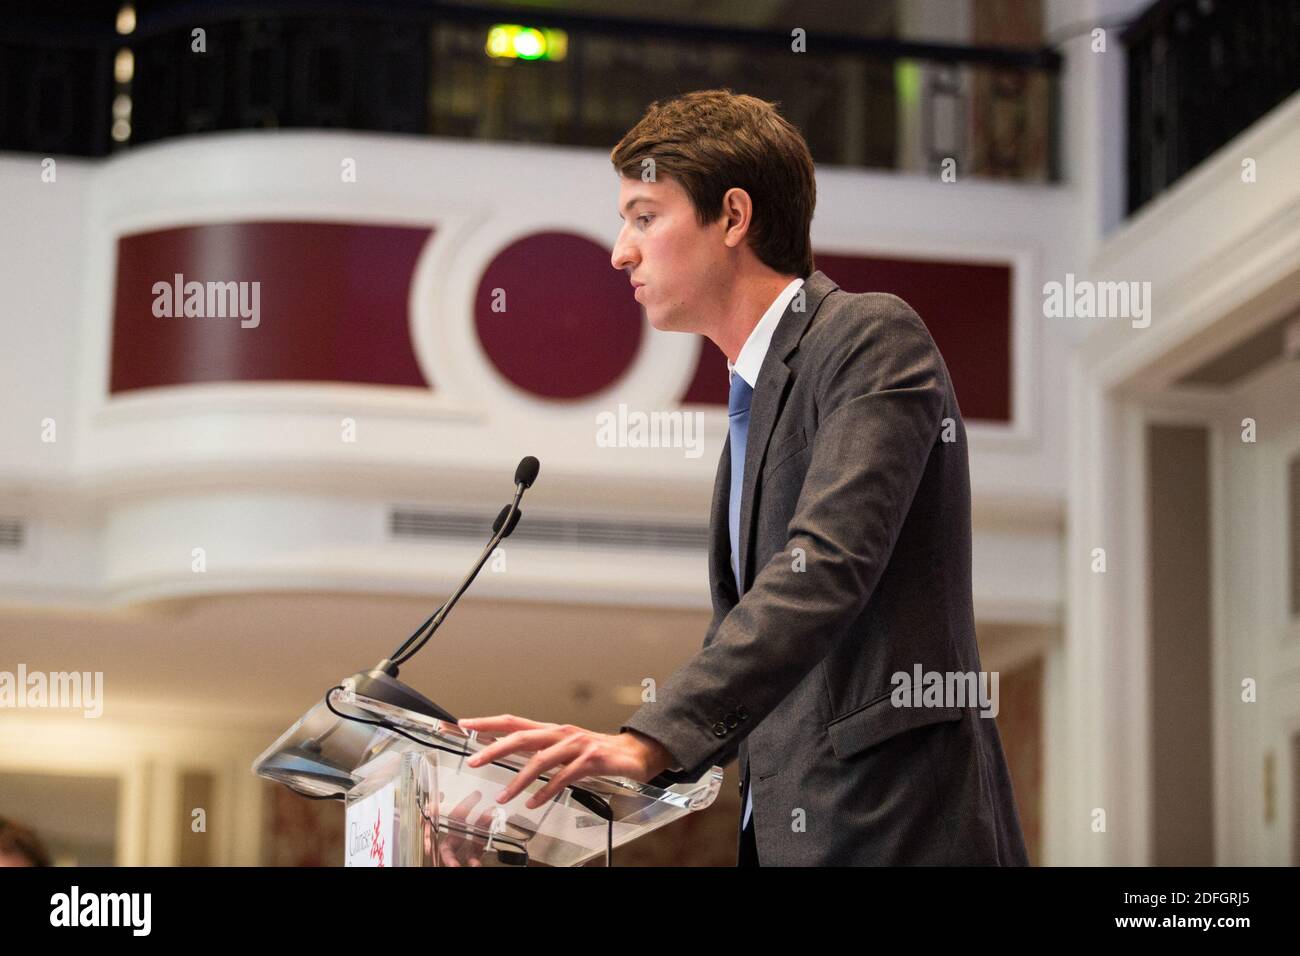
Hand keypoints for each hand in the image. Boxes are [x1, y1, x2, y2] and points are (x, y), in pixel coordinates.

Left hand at [456, 714, 674, 809]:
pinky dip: (546, 792)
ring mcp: (576, 745)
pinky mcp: (590, 760)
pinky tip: (534, 802)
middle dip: (495, 749)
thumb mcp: (563, 748)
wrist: (633, 752)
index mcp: (551, 730)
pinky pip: (563, 778)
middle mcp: (561, 733)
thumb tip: (509, 754)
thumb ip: (539, 751)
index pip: (514, 722)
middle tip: (474, 760)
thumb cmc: (596, 752)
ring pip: (541, 760)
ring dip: (519, 780)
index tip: (465, 724)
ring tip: (503, 796)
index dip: (488, 722)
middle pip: (521, 737)